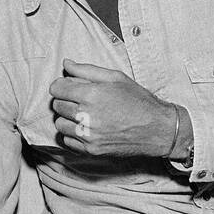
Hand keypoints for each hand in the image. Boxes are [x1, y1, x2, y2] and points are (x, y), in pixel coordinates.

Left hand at [50, 60, 177, 158]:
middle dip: (65, 100)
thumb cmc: (138, 100)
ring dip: (67, 118)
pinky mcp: (92, 149)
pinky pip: (67, 141)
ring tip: (82, 114)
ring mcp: (89, 135)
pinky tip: (86, 128)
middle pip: (57, 106)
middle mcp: (88, 115)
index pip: (57, 89)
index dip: (61, 85)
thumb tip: (67, 64)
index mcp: (92, 94)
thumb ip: (87, 70)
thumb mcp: (116, 78)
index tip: (67, 86)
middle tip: (79, 99)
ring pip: (60, 124)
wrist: (157, 129)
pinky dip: (72, 134)